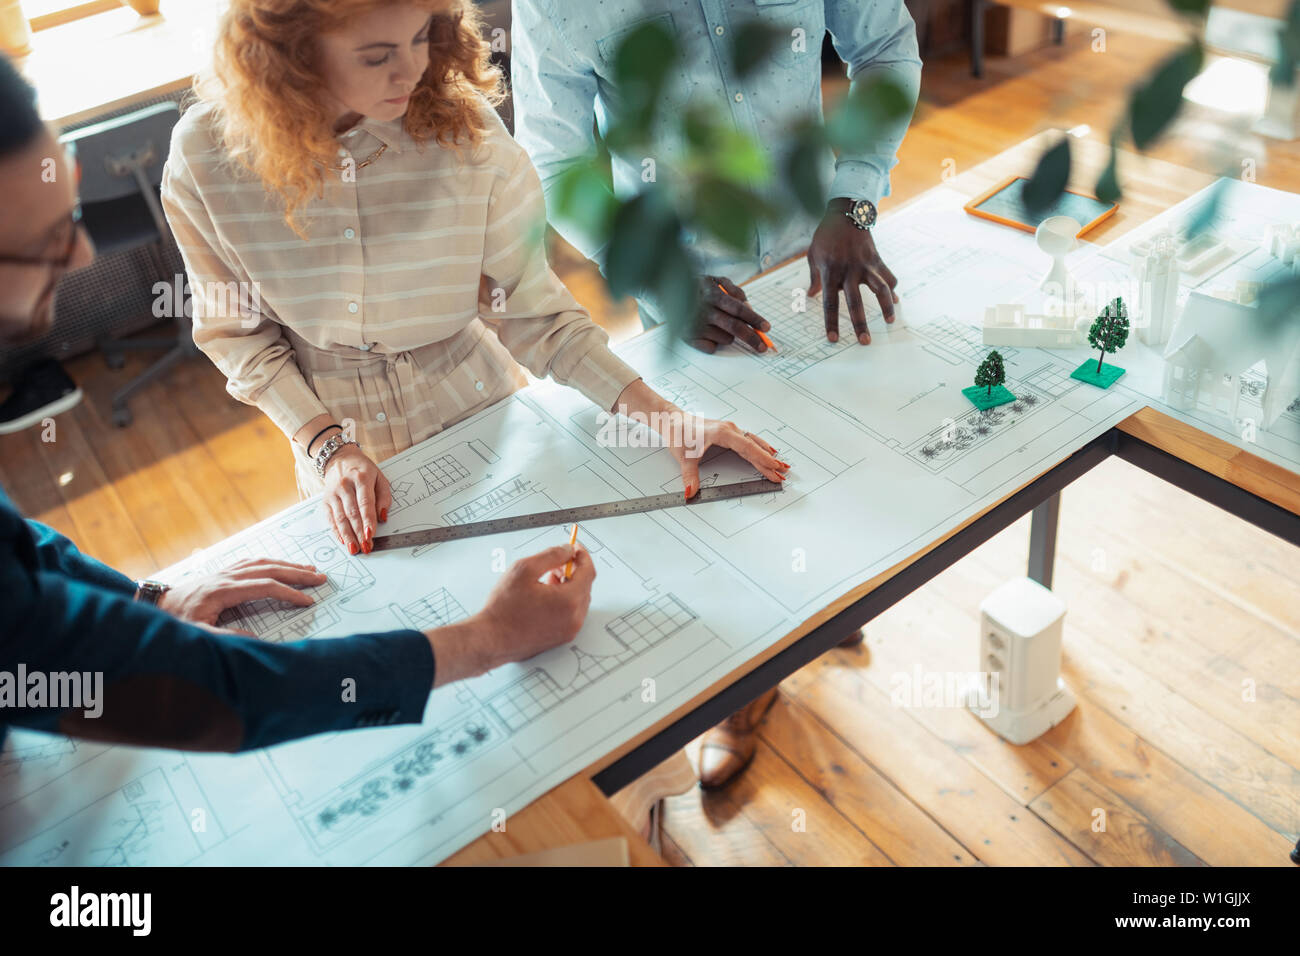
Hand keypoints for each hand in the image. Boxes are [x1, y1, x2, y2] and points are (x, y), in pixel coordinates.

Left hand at [156, 558, 327, 626]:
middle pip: (269, 569)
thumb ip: (226, 638)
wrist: (154, 606)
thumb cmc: (175, 622)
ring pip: (262, 562)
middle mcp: (225, 576)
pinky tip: (281, 565)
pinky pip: (252, 562)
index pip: (264, 586)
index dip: (288, 592)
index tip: (307, 601)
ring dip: (288, 564)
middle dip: (297, 572)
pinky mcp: (222, 573)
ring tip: (309, 568)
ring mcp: (224, 572)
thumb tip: (256, 640)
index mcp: (222, 591)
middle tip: (321, 577)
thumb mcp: (197, 636)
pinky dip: (272, 562)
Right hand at [322, 444, 391, 554]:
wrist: (339, 458)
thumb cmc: (363, 470)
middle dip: (359, 533)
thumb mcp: (379, 478)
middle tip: (366, 547)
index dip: (368, 520)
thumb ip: (384, 497)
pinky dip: (336, 531)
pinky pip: (330, 518)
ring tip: (354, 549)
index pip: (365, 503)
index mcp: (361, 478)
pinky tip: (343, 540)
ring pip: (340, 518)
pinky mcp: (325, 500)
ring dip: (348, 536)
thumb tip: (383, 517)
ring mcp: (333, 493)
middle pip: (352, 513)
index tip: (371, 535)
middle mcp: (345, 486)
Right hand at [428, 545, 594, 686]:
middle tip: (557, 561)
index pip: (588, 572)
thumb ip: (551, 555)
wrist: (491, 639)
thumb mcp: (524, 570)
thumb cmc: (504, 609)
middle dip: (574, 569)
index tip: (575, 547)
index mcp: (568, 601)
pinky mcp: (561, 637)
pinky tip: (546, 594)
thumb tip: (567, 550)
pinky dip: (565, 599)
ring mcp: (569, 630)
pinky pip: (571, 613)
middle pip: (585, 585)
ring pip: (578, 599)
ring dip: (569, 584)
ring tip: (548, 578)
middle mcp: (573, 618)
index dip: (582, 556)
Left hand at [657, 408, 789, 497]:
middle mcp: (730, 430)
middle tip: (784, 472)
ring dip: (767, 452)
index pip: (748, 449)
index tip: (774, 469)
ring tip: (780, 462)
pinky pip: (748, 439)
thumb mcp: (684, 456)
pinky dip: (759, 446)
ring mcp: (729, 430)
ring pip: (754, 441)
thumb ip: (689, 476)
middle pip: (755, 446)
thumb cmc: (678, 432)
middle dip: (770, 460)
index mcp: (723, 433)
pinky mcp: (727, 432)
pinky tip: (766, 450)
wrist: (671, 419)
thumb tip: (691, 492)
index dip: (763, 460)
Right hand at [689, 275, 770, 353]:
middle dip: (751, 338)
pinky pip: (711, 348)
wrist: (666, 292)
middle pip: (734, 327)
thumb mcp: (714, 280)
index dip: (754, 319)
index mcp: (712, 294)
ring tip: (718, 324)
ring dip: (729, 335)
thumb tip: (747, 304)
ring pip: (725, 339)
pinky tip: (707, 332)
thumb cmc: (695, 287)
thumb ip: (733, 289)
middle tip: (762, 346)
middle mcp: (703, 310)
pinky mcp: (687, 337)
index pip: (738, 309)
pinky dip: (714, 342)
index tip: (766, 328)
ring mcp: (694, 325)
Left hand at [807, 198, 898, 343]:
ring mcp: (865, 264)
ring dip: (885, 307)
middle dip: (860, 324)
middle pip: (855, 302)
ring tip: (889, 321)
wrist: (846, 211)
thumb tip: (811, 295)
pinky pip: (887, 276)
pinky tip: (894, 301)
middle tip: (865, 342)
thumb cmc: (826, 235)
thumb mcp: (813, 255)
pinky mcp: (877, 259)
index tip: (833, 339)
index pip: (830, 303)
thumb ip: (814, 277)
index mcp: (830, 271)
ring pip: (879, 289)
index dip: (831, 322)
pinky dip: (891, 289)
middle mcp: (848, 270)